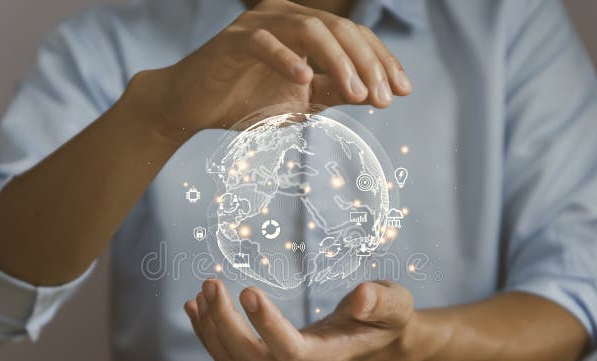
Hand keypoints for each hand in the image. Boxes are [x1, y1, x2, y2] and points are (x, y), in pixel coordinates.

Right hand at [125, 0, 411, 141]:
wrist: (193, 107)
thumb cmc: (246, 101)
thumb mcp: (300, 103)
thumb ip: (333, 92)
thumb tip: (373, 93)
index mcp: (306, 29)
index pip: (354, 37)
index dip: (382, 61)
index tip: (403, 91)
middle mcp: (287, 17)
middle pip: (340, 30)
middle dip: (368, 64)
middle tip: (384, 98)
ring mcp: (260, 24)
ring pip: (310, 30)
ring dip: (339, 62)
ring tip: (358, 93)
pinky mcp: (234, 40)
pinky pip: (265, 43)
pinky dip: (287, 59)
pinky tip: (306, 80)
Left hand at [184, 278, 415, 360]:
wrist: (378, 341)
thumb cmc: (386, 320)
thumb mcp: (395, 304)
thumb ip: (381, 302)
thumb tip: (362, 297)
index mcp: (329, 358)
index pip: (290, 350)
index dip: (267, 325)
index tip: (249, 290)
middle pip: (251, 360)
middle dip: (225, 323)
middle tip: (212, 283)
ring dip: (212, 330)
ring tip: (203, 292)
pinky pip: (231, 359)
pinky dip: (210, 334)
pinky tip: (198, 307)